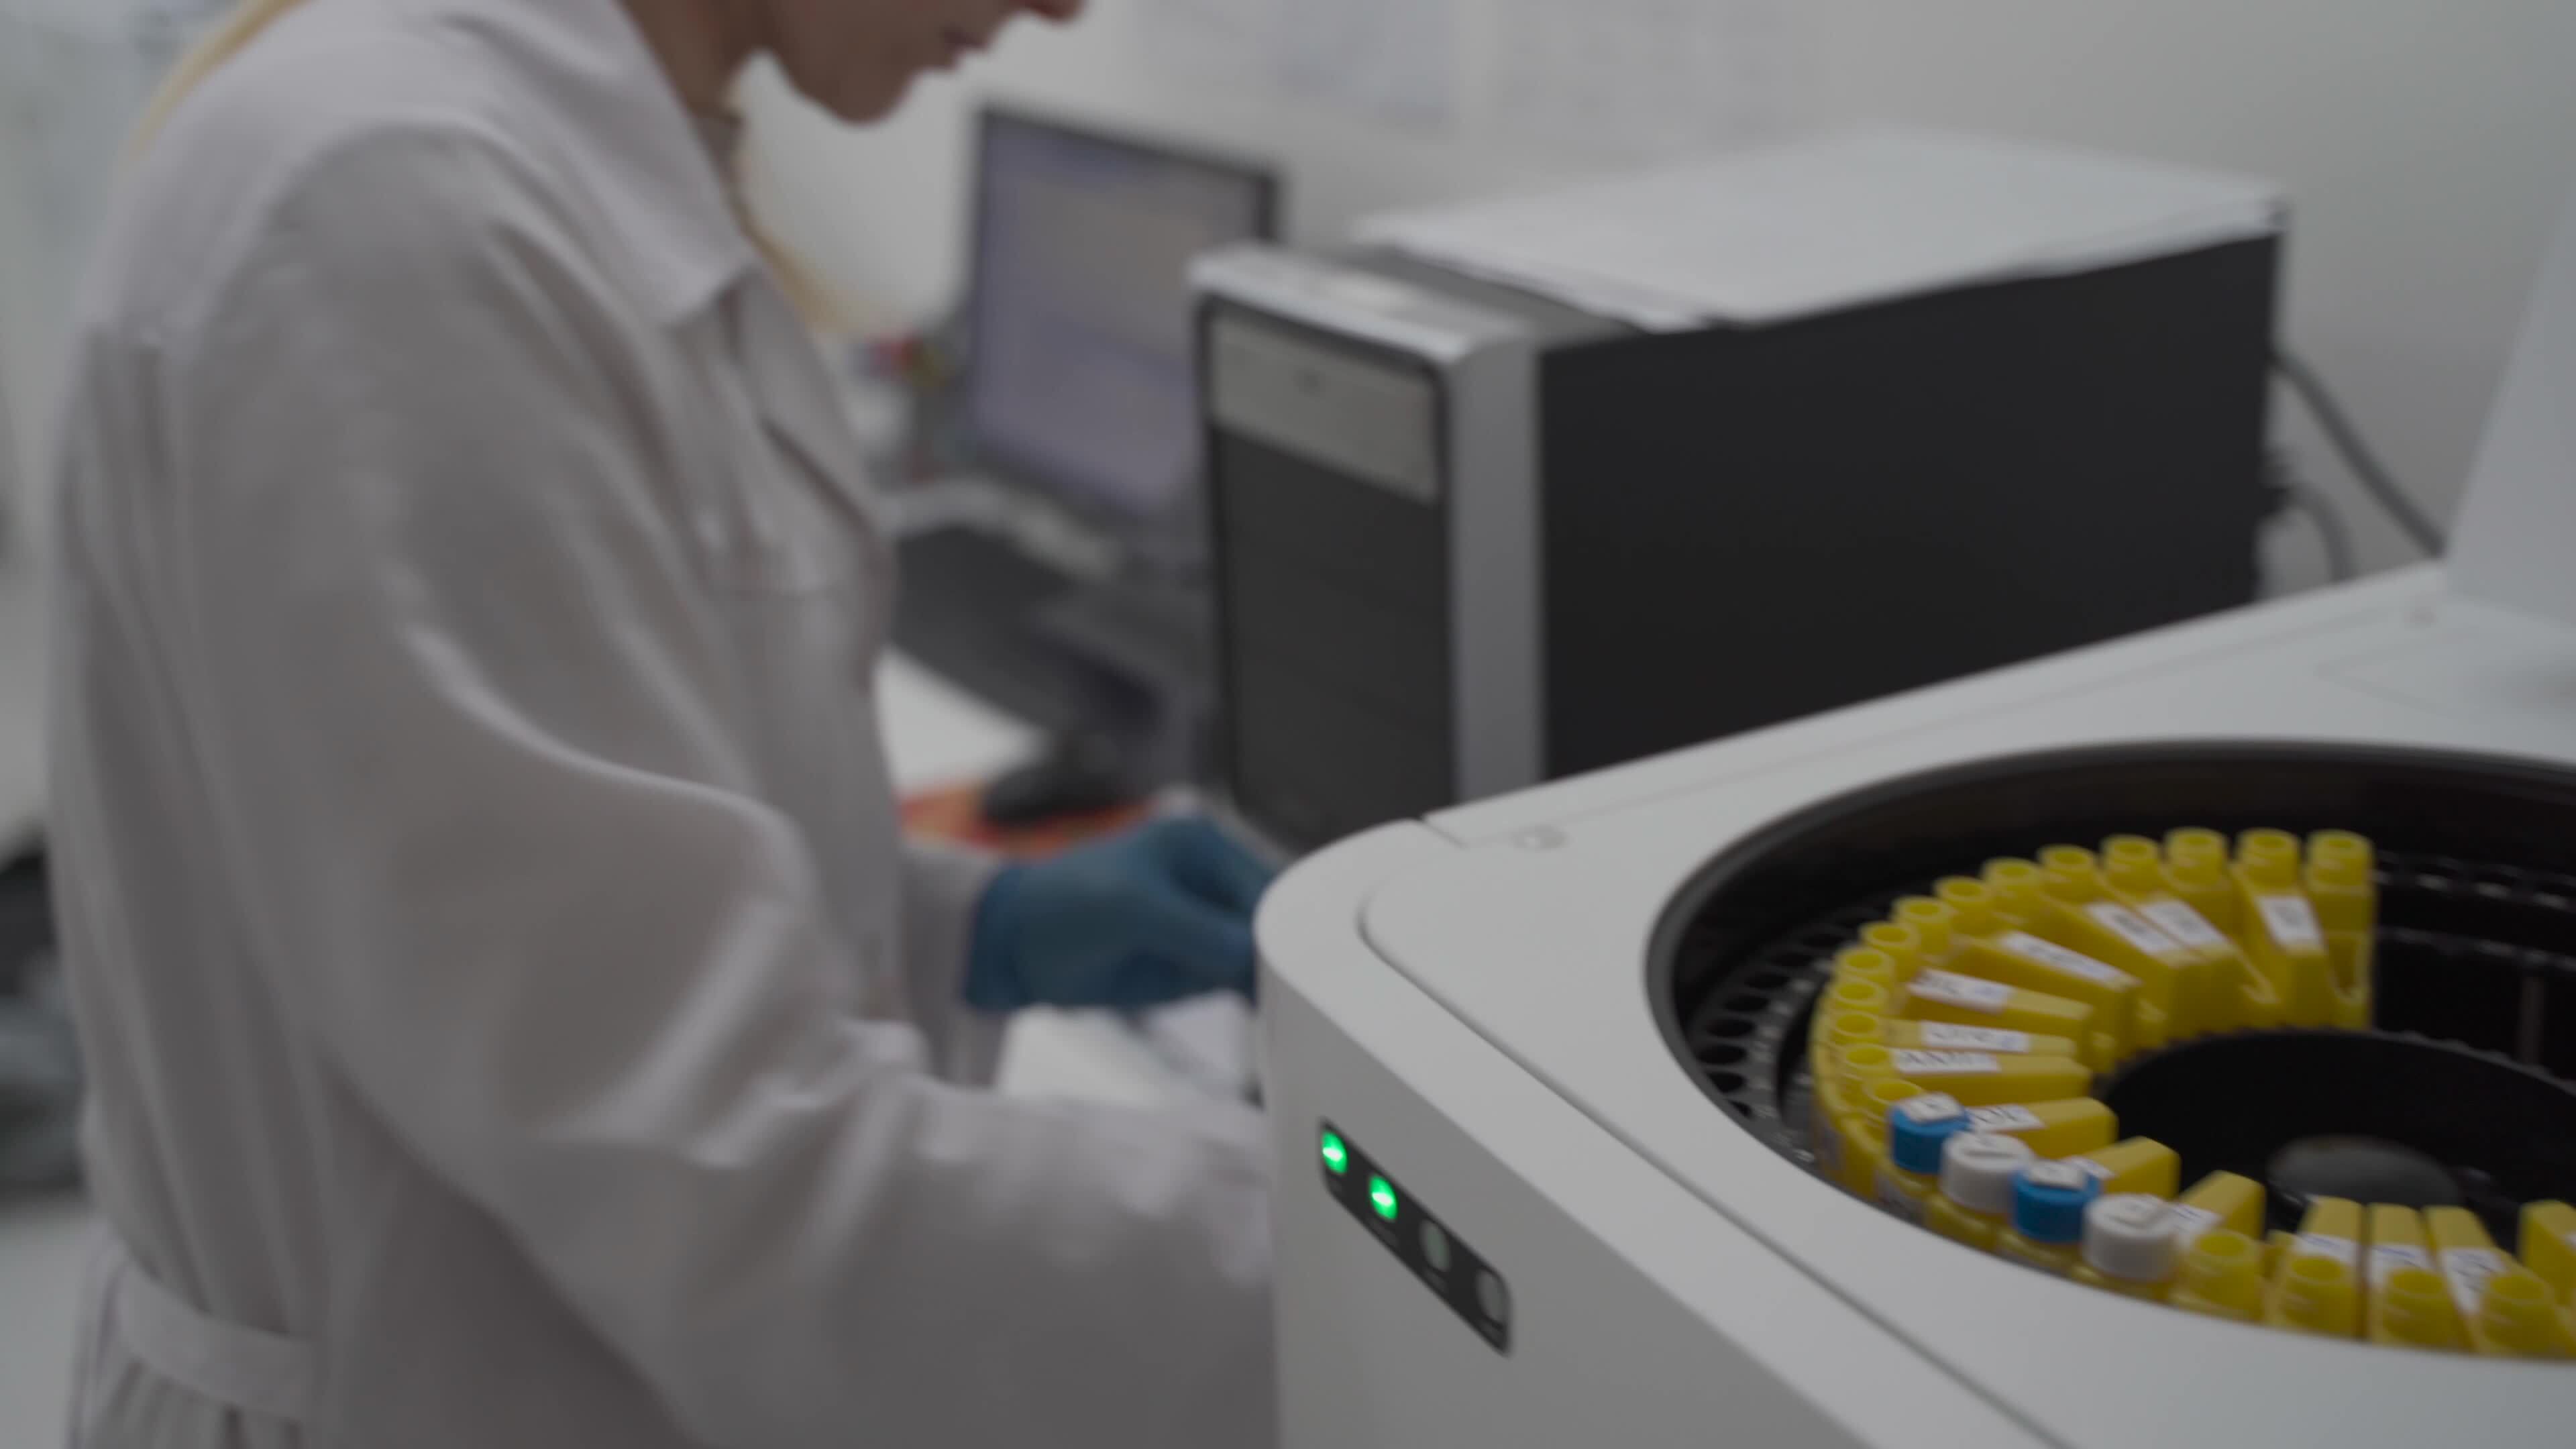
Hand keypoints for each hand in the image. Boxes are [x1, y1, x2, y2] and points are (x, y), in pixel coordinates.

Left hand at [964, 817, 1276, 1013]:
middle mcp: (1211, 880)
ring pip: (1261, 953)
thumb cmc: (1060, 905)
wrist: (1014, 947)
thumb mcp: (1133, 910)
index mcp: (1202, 844)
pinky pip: (1239, 980)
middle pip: (1271, 921)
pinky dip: (1255, 998)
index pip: (1265, 887)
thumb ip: (1199, 931)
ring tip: (1295, 1012)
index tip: (1301, 966)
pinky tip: (1268, 1017)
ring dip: (1274, 981)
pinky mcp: (1194, 963)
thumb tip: (1255, 954)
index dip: (1283, 927)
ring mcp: (1205, 923)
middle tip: (1304, 997)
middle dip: (1285, 956)